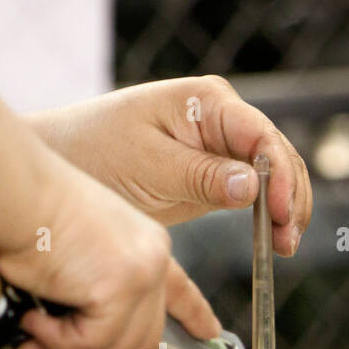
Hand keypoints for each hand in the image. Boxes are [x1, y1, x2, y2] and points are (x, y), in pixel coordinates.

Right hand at [0, 166, 221, 348]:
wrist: (11, 191)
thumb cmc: (18, 213)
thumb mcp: (61, 260)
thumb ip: (69, 304)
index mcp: (140, 243)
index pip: (179, 288)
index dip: (194, 314)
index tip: (209, 333)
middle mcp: (150, 257)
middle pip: (143, 340)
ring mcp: (141, 273)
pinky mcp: (120, 287)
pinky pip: (90, 343)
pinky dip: (56, 343)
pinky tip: (32, 322)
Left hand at [28, 76, 312, 256]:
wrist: (60, 161)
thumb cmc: (93, 151)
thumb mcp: (145, 166)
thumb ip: (199, 174)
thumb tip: (252, 184)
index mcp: (205, 100)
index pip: (261, 136)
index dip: (279, 176)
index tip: (279, 215)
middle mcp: (220, 116)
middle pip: (275, 154)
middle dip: (288, 197)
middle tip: (285, 243)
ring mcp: (217, 143)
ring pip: (271, 175)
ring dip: (283, 208)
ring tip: (282, 247)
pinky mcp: (209, 171)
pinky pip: (251, 191)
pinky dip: (265, 214)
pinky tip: (271, 241)